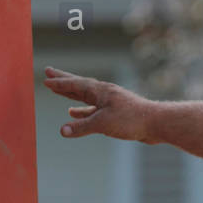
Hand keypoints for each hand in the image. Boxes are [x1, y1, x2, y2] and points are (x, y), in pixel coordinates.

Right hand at [42, 66, 156, 141]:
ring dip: (70, 94)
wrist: (156, 124)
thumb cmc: (131, 120)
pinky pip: (92, 109)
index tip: (46, 79)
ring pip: (85, 97)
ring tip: (57, 91)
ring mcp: (110, 103)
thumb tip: (62, 131)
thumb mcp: (103, 123)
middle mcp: (104, 94)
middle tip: (48, 72)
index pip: (75, 85)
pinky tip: (73, 113)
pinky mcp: (115, 113)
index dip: (60, 83)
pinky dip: (81, 111)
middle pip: (79, 85)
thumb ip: (82, 127)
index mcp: (100, 91)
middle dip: (63, 80)